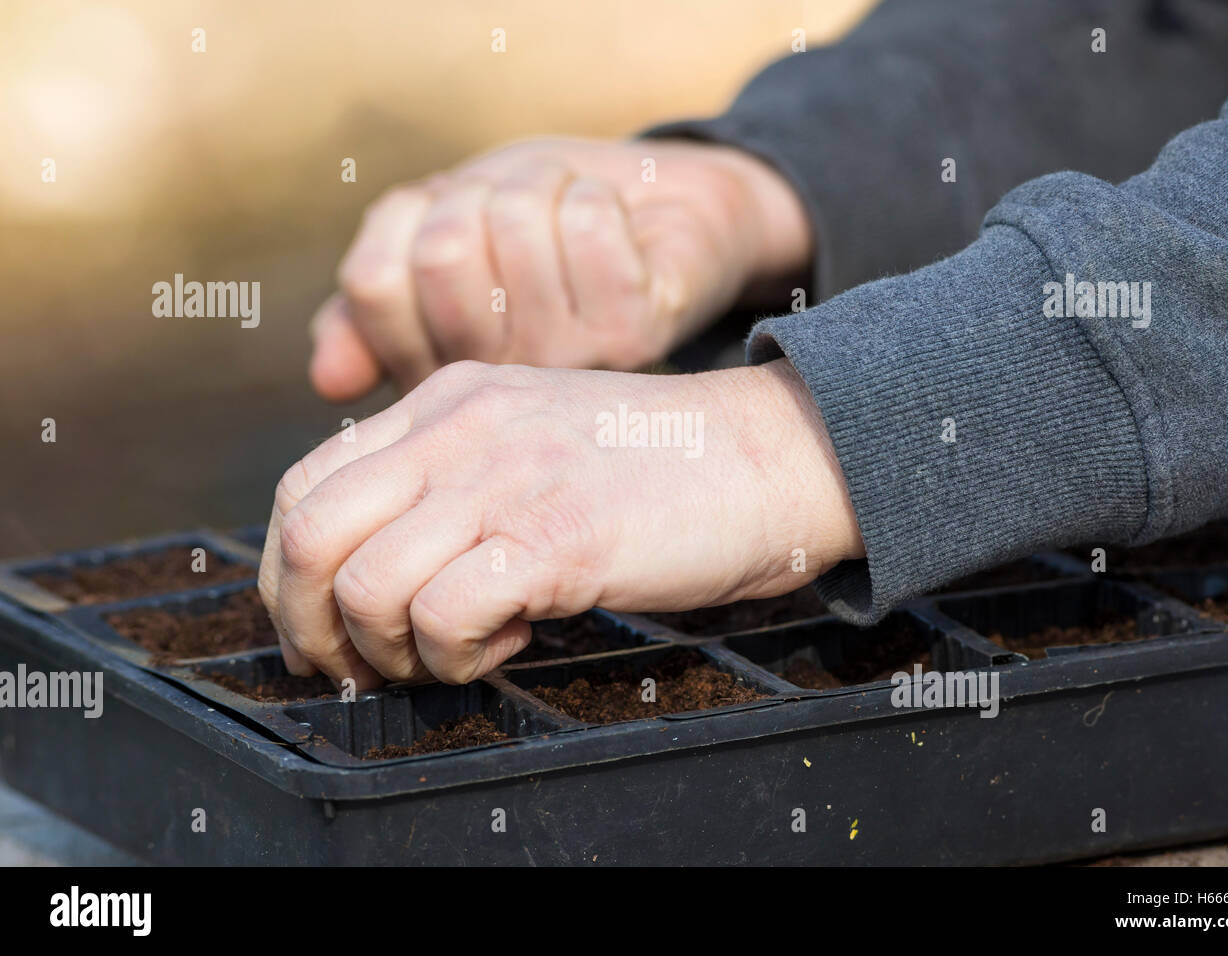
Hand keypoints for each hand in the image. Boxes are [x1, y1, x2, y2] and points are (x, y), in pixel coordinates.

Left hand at [259, 359, 860, 685]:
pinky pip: (445, 615)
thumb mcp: (534, 437)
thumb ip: (455, 474)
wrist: (772, 452)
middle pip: (311, 537)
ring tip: (465, 647)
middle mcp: (460, 430)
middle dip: (314, 627)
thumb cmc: (660, 465)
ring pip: (368, 586)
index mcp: (448, 403)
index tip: (323, 631)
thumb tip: (379, 562)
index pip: (306, 485)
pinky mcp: (558, 537)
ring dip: (397, 650)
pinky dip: (461, 654)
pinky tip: (516, 637)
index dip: (291, 575)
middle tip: (364, 668)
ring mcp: (507, 479)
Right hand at [308, 137, 811, 399]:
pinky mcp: (633, 334)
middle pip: (444, 250)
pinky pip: (584, 221)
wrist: (659, 219)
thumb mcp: (430, 248)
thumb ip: (365, 308)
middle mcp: (499, 385)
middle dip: (479, 193)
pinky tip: (613, 228)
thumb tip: (327, 381)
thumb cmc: (535, 230)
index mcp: (437, 373)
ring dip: (541, 185)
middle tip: (519, 210)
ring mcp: (567, 366)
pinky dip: (593, 195)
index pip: (375, 282)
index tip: (449, 222)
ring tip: (566, 215)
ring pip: (514, 222)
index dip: (407, 222)